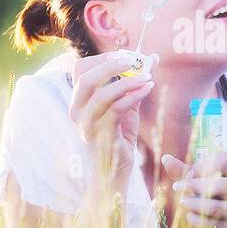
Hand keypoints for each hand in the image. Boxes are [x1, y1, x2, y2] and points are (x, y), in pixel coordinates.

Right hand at [68, 51, 154, 186]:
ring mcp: (87, 124)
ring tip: (147, 76)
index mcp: (79, 102)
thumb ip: (132, 87)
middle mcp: (77, 111)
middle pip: (86, 78)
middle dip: (110, 64)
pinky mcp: (102, 134)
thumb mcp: (125, 109)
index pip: (80, 70)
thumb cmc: (118, 139)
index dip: (101, 58)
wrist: (114, 173)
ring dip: (127, 81)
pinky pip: (117, 109)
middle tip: (133, 60)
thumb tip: (149, 62)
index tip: (124, 54)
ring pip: (102, 93)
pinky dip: (133, 96)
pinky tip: (147, 89)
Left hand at [162, 152, 226, 227]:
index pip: (221, 160)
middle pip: (220, 185)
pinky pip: (214, 225)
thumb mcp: (197, 178)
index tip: (186, 174)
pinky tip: (189, 216)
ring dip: (194, 204)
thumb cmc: (208, 191)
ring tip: (183, 202)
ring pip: (216, 207)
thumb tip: (165, 159)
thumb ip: (183, 170)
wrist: (222, 220)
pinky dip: (198, 221)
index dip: (201, 167)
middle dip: (195, 187)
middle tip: (177, 187)